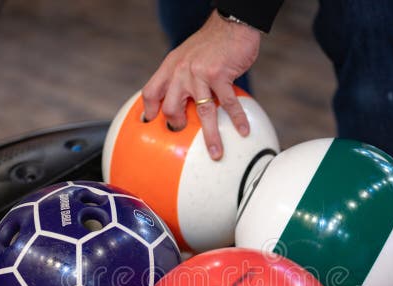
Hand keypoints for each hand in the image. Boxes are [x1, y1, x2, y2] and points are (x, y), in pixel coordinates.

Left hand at [142, 12, 261, 159]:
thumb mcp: (187, 56)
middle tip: (187, 138)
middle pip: (170, 108)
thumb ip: (181, 76)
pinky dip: (237, 119)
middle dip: (177, 127)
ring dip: (210, 136)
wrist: (232, 23)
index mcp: (171, 67)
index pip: (150, 92)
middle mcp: (181, 71)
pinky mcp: (219, 75)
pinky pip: (228, 103)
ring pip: (202, 112)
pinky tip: (243, 131)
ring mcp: (200, 74)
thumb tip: (183, 100)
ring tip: (216, 153)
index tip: (152, 126)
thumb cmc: (213, 43)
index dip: (149, 112)